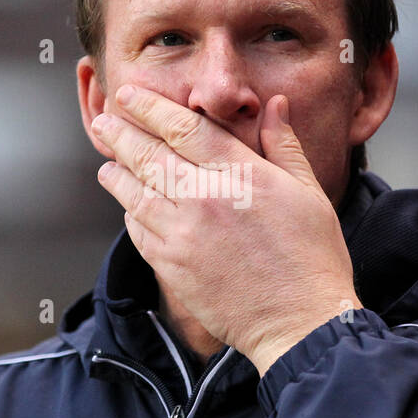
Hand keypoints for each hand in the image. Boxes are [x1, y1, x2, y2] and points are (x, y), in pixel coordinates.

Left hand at [92, 84, 360, 375]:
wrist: (300, 323)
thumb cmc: (312, 258)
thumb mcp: (308, 192)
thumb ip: (284, 145)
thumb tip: (275, 105)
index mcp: (241, 174)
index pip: (184, 127)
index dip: (151, 107)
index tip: (130, 94)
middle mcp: (205, 198)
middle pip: (149, 154)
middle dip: (121, 133)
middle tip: (105, 119)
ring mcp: (183, 234)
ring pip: (135, 192)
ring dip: (117, 172)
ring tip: (107, 162)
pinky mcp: (172, 266)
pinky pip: (138, 230)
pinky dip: (129, 213)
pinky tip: (128, 205)